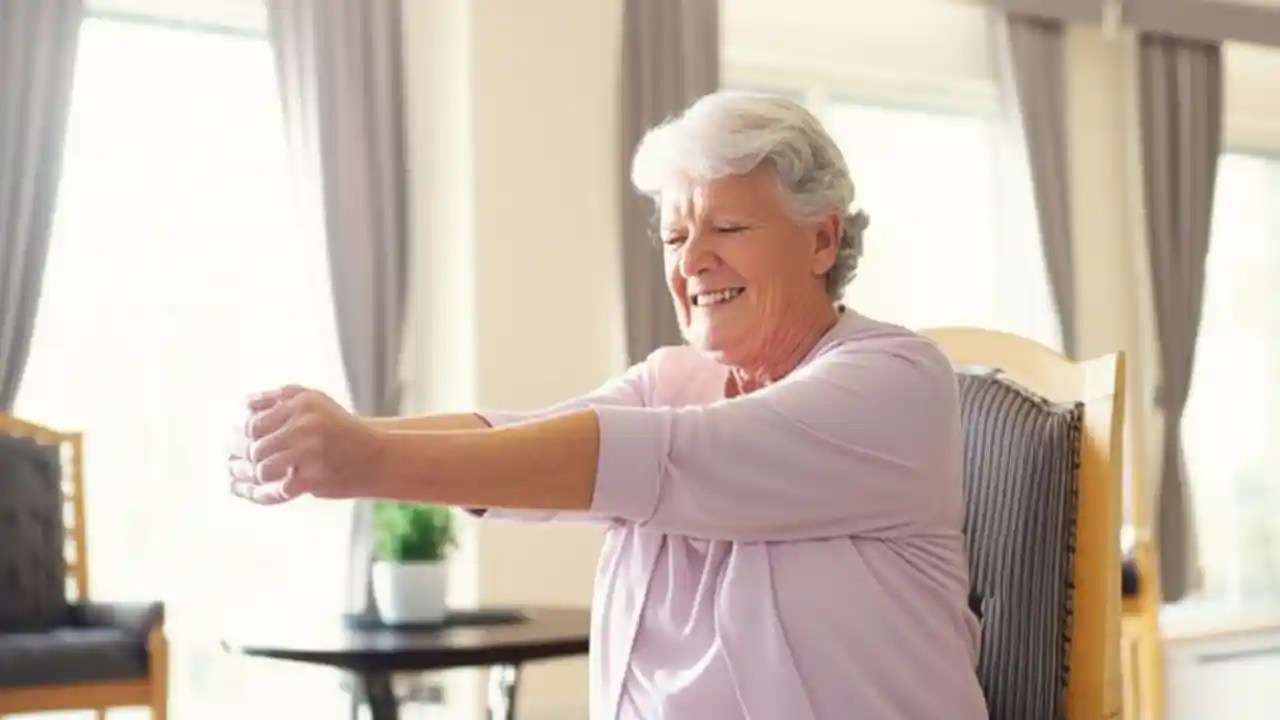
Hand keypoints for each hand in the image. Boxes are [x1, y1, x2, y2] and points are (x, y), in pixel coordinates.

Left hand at [227, 385, 386, 504]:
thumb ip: (280, 398)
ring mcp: (311, 451)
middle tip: (230, 465)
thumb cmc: (341, 428)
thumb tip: (244, 404)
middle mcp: (306, 424)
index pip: (253, 422)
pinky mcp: (317, 477)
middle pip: (254, 446)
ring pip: (263, 469)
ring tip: (240, 479)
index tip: (231, 445)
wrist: (376, 456)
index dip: (239, 436)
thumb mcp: (315, 402)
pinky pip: (278, 489)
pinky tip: (254, 492)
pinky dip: (264, 494)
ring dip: (249, 477)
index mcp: (301, 404)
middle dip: (239, 459)